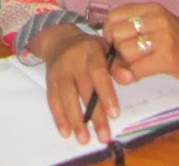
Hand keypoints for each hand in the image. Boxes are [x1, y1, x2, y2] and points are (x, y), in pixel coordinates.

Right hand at [30, 25, 116, 144]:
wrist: (60, 39)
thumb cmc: (90, 49)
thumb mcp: (105, 49)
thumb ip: (117, 64)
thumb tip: (129, 78)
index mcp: (91, 51)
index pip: (98, 73)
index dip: (106, 94)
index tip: (114, 115)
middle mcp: (73, 59)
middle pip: (84, 90)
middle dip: (94, 116)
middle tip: (104, 136)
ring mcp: (60, 70)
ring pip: (67, 97)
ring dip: (75, 121)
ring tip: (84, 139)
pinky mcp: (49, 80)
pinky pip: (53, 100)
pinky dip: (59, 118)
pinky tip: (66, 133)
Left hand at [102, 3, 178, 85]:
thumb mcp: (155, 29)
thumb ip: (131, 38)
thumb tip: (111, 65)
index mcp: (150, 8)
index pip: (113, 16)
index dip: (109, 33)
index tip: (117, 43)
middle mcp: (155, 19)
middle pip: (116, 35)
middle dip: (117, 50)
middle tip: (130, 57)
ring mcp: (163, 37)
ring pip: (125, 52)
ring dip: (127, 63)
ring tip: (139, 64)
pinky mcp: (168, 57)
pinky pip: (137, 69)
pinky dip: (135, 75)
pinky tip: (143, 74)